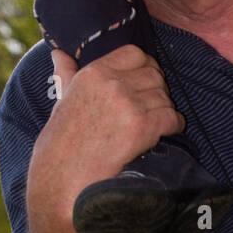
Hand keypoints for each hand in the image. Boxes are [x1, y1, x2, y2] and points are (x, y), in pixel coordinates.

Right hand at [27, 45, 184, 227]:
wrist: (61, 180)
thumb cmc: (60, 143)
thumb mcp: (61, 101)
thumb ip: (65, 73)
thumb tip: (59, 52)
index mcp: (92, 73)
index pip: (134, 53)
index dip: (144, 66)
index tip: (144, 81)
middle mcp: (111, 83)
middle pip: (154, 74)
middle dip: (157, 90)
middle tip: (151, 106)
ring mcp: (128, 104)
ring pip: (164, 96)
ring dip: (164, 110)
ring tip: (155, 123)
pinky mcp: (141, 128)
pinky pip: (171, 117)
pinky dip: (173, 126)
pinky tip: (165, 133)